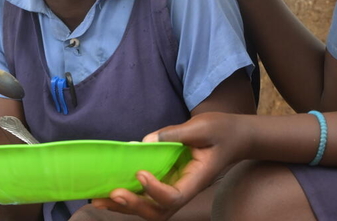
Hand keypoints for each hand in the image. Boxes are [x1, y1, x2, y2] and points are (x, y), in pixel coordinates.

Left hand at [90, 112, 250, 219]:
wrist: (236, 136)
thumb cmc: (223, 130)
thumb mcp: (202, 126)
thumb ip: (174, 134)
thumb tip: (144, 142)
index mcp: (197, 178)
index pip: (175, 196)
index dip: (155, 191)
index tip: (140, 173)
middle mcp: (186, 188)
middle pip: (159, 211)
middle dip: (135, 206)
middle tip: (113, 193)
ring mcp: (177, 186)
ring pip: (151, 208)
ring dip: (126, 207)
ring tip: (100, 199)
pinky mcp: (169, 180)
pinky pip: (148, 196)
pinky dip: (129, 197)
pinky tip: (109, 192)